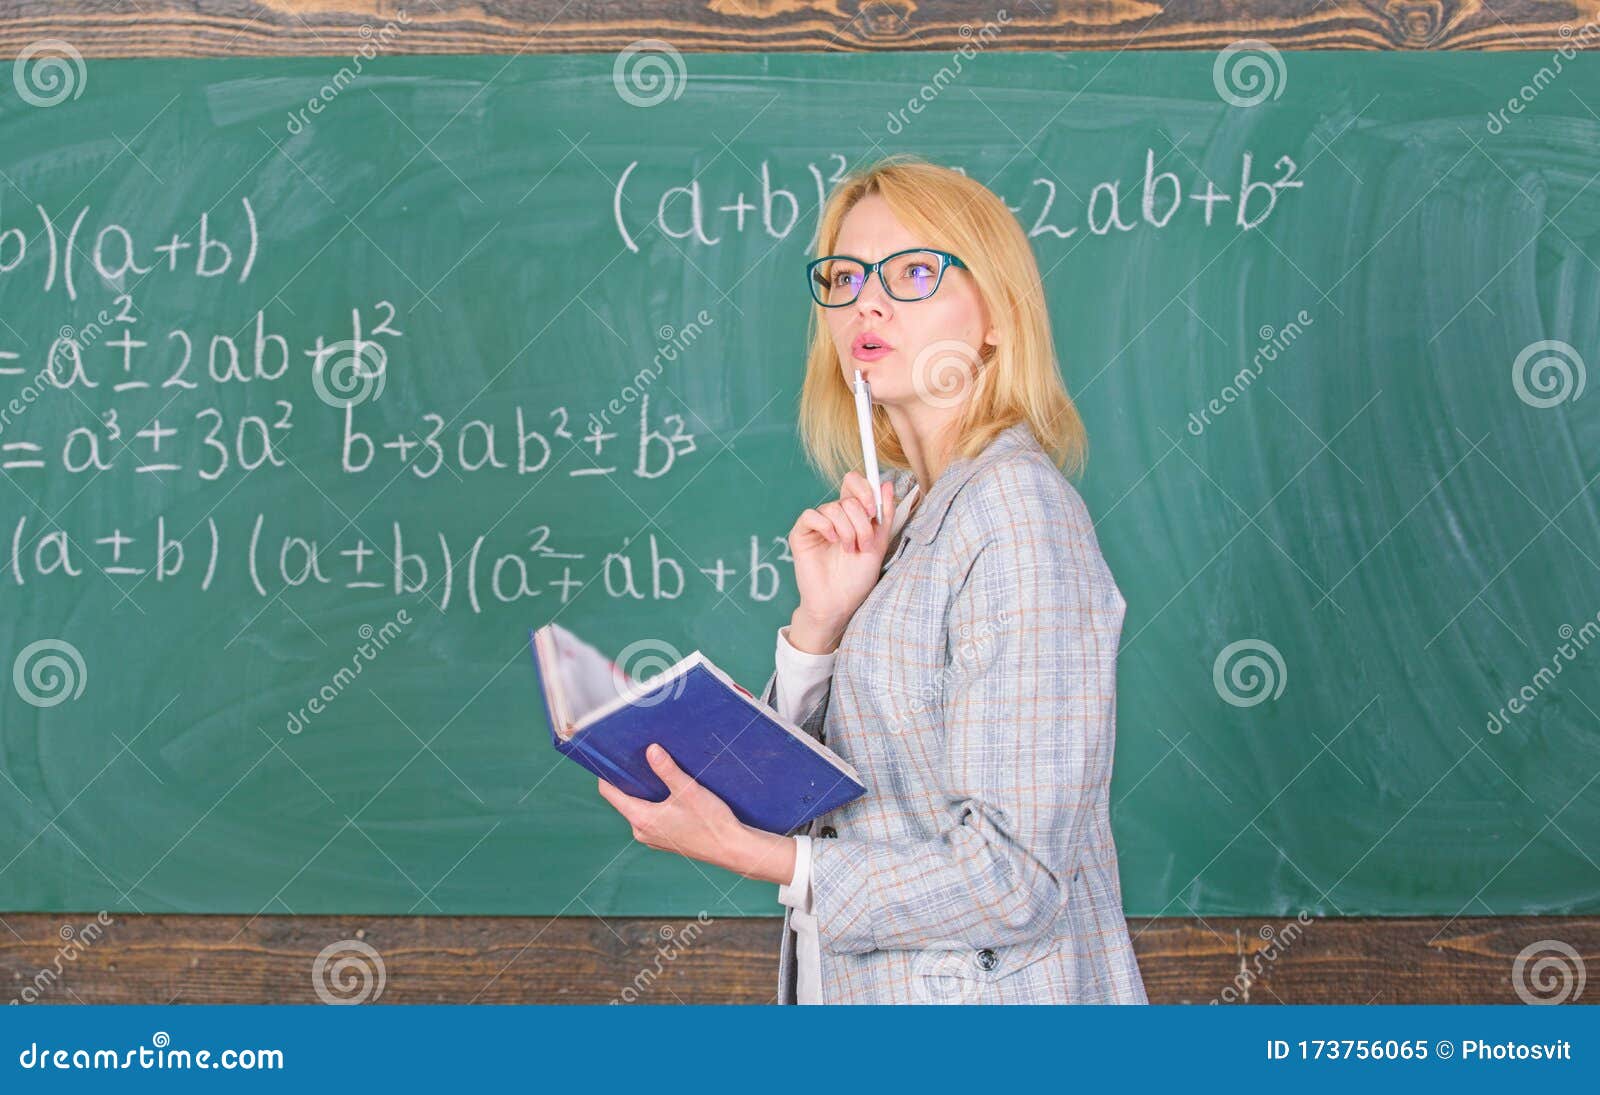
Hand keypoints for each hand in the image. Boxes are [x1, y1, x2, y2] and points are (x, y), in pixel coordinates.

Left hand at [595, 744, 797, 885]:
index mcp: (641, 819)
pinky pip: (650, 816)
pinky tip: (669, 791)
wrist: (731, 849)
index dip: (607, 772)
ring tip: (654, 770)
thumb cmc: (711, 822)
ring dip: (644, 791)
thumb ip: (667, 770)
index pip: (609, 792)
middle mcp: (641, 831)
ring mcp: (653, 837)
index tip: (612, 755)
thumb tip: (650, 750)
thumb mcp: (688, 790)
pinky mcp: (665, 839)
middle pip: (623, 799)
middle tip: (637, 756)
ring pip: (638, 808)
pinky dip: (654, 802)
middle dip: (629, 778)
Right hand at [787, 471, 895, 651]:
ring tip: (849, 550)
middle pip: (847, 498)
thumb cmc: (858, 578)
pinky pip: (811, 515)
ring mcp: (817, 525)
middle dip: (861, 522)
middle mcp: (834, 517)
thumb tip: (886, 484)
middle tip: (864, 544)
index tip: (874, 510)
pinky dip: (826, 526)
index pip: (853, 483)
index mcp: (852, 515)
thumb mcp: (879, 543)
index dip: (865, 489)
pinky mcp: (801, 534)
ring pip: (833, 508)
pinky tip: (832, 542)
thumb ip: (885, 514)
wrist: (840, 603)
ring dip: (848, 530)